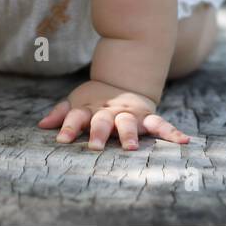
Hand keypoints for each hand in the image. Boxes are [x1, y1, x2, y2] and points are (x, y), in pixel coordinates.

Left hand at [38, 79, 189, 150]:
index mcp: (91, 109)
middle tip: (94, 146)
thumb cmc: (96, 100)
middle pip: (103, 121)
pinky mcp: (148, 117)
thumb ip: (61, 114)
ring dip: (129, 134)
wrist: (125, 79)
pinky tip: (184, 141)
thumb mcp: (77, 102)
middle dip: (99, 133)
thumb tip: (41, 125)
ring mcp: (130, 114)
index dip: (68, 127)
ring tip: (129, 146)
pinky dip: (172, 133)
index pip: (77, 117)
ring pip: (129, 123)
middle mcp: (110, 112)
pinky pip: (161, 125)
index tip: (61, 140)